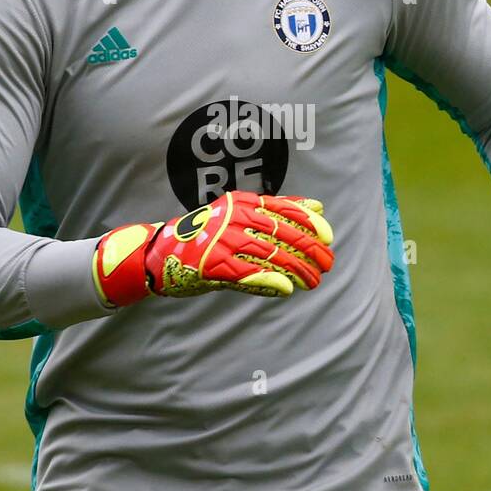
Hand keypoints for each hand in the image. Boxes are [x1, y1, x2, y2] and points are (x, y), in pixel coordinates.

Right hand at [93, 190, 334, 307]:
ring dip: (296, 270)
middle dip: (309, 250)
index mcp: (242, 202)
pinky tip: (287, 289)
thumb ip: (277, 210)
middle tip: (327, 264)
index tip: (329, 236)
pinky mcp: (213, 264)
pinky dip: (270, 280)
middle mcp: (233, 216)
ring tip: (312, 282)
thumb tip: (319, 207)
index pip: (284, 208)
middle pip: (282, 233)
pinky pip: (248, 273)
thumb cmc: (207, 235)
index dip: (310, 223)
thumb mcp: (240, 214)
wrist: (160, 253)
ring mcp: (222, 240)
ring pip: (270, 255)